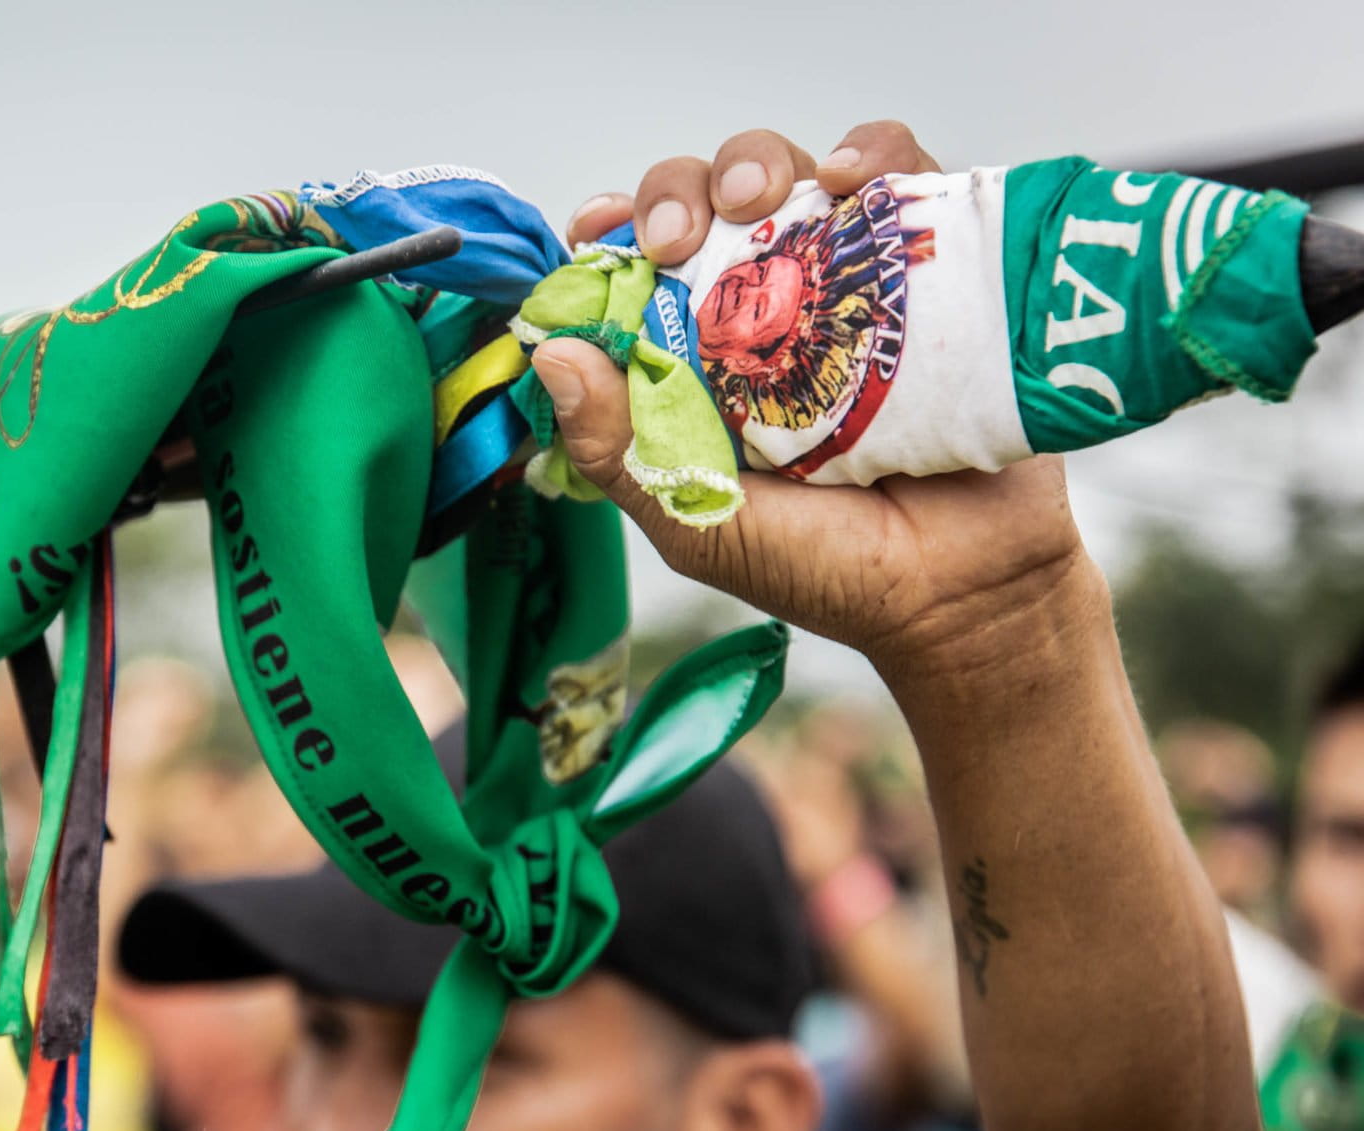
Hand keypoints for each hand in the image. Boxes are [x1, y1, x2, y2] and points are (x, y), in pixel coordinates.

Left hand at [542, 123, 1094, 676]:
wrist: (956, 594)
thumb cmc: (821, 565)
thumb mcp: (696, 520)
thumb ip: (621, 449)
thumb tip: (554, 358)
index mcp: (696, 360)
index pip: (638, 269)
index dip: (610, 235)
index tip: (594, 234)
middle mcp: (765, 309)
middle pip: (705, 204)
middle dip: (677, 195)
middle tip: (675, 241)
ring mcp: (847, 283)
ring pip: (789, 175)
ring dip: (758, 164)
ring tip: (756, 202)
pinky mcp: (930, 265)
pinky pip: (902, 177)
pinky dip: (875, 154)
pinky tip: (851, 181)